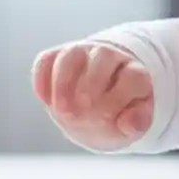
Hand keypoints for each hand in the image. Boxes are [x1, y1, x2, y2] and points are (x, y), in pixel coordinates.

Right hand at [32, 42, 153, 150]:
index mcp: (134, 72)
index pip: (133, 76)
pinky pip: (46, 61)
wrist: (95, 107)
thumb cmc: (117, 115)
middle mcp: (109, 56)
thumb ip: (136, 123)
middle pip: (103, 56)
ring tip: (61, 110)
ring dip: (63, 83)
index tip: (106, 119)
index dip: (119, 98)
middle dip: (91, 85)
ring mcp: (81, 53)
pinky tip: (45, 101)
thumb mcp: (132, 124)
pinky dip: (42, 79)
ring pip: (71, 55)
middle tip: (80, 115)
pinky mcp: (55, 58)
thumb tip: (131, 124)